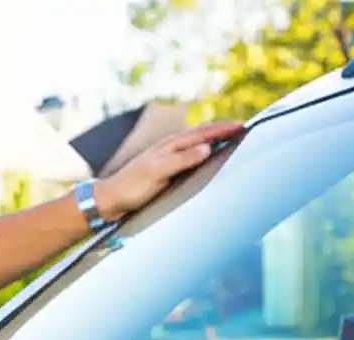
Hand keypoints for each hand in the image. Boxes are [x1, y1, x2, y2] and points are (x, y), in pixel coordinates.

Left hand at [94, 121, 244, 220]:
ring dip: (212, 136)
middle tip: (242, 127)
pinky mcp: (164, 167)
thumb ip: (182, 160)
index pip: (202, 133)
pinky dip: (201, 148)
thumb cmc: (132, 186)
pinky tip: (204, 152)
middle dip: (221, 129)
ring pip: (194, 141)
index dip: (222, 129)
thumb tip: (207, 147)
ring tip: (229, 135)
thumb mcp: (158, 172)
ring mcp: (166, 156)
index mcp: (170, 145)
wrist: (110, 199)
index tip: (243, 126)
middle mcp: (169, 147)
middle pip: (200, 133)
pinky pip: (188, 152)